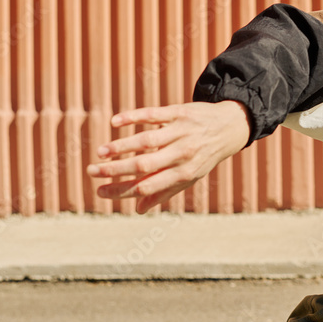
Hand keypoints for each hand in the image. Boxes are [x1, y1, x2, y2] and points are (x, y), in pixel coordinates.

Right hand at [87, 101, 251, 212]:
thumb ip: (164, 191)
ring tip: (101, 152)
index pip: (147, 186)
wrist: (231, 126)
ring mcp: (181, 132)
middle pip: (143, 165)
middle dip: (114, 171)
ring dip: (120, 147)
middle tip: (91, 172)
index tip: (100, 191)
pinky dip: (133, 117)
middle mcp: (182, 154)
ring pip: (146, 141)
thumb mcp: (191, 176)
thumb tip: (138, 209)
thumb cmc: (206, 155)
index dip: (122, 191)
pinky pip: (153, 114)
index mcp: (184, 173)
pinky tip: (115, 122)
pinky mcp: (179, 112)